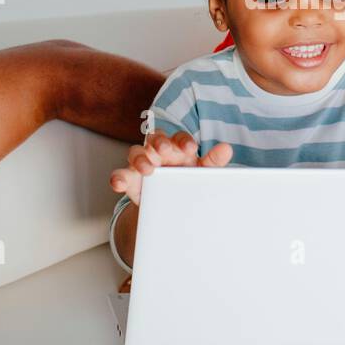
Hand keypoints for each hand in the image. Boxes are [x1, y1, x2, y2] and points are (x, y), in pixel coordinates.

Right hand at [108, 130, 232, 203]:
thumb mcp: (202, 172)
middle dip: (159, 143)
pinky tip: (119, 184)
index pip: (179, 138)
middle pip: (155, 139)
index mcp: (178, 148)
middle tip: (165, 150)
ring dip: (140, 158)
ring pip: (136, 153)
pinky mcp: (130, 179)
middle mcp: (158, 152)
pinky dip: (118, 178)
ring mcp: (143, 164)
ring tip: (148, 169)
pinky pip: (120, 175)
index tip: (190, 148)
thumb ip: (213, 161)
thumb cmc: (188, 181)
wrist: (173, 206)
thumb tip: (226, 148)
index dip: (183, 141)